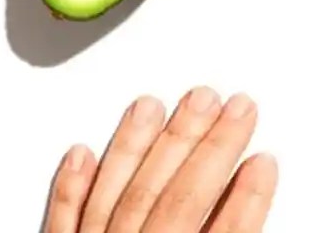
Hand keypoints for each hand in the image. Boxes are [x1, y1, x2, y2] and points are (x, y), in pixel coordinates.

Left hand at [43, 87, 277, 232]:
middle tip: (234, 105)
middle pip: (178, 201)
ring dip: (140, 146)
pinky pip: (61, 221)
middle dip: (208, 148)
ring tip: (158, 105)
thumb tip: (255, 194)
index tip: (265, 161)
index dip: (250, 198)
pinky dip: (71, 186)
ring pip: (121, 197)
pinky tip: (81, 152)